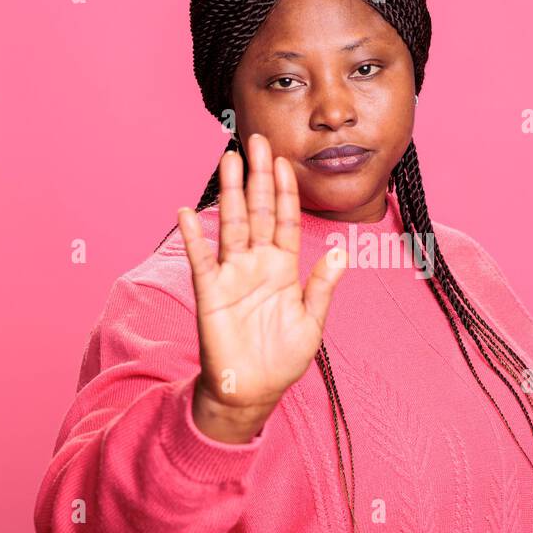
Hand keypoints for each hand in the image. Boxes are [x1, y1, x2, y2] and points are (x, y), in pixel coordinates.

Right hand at [176, 133, 347, 441]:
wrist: (253, 391)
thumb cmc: (282, 359)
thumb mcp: (312, 322)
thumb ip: (322, 286)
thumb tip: (343, 252)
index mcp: (284, 268)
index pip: (285, 220)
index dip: (285, 192)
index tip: (285, 161)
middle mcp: (257, 264)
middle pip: (257, 211)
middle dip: (257, 177)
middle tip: (256, 141)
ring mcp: (232, 276)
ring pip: (231, 225)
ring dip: (229, 193)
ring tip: (229, 160)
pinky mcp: (211, 294)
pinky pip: (201, 261)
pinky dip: (194, 237)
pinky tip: (188, 211)